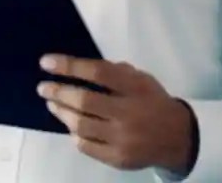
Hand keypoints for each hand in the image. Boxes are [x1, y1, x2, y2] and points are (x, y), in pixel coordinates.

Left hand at [38, 55, 196, 175]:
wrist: (178, 138)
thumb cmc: (152, 102)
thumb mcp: (141, 79)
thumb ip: (115, 72)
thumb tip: (77, 68)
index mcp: (135, 88)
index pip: (97, 73)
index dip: (69, 66)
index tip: (46, 63)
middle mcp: (128, 113)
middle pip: (84, 102)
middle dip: (58, 92)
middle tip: (43, 88)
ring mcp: (122, 139)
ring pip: (80, 126)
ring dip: (61, 113)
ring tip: (52, 104)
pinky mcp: (118, 158)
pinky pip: (86, 146)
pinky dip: (74, 134)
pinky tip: (70, 125)